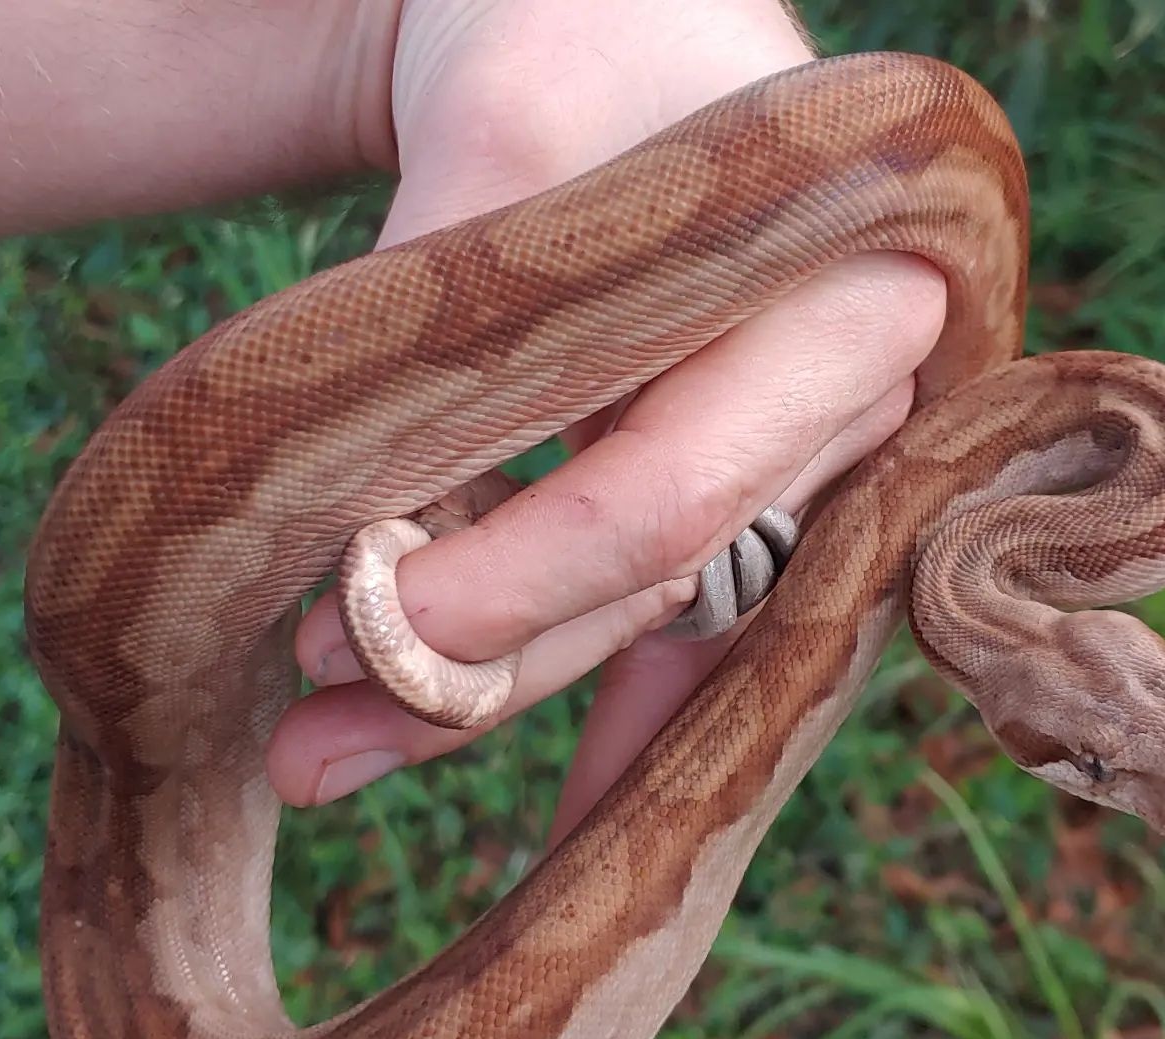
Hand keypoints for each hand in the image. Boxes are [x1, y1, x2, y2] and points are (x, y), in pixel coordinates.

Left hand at [266, 0, 945, 841]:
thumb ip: (450, 331)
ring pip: (654, 622)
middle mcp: (853, 408)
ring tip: (332, 756)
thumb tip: (370, 565)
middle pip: (658, 586)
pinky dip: (620, 723)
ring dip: (504, 701)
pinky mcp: (757, 496)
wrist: (628, 21)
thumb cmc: (583, 42)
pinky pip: (696, 633)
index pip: (665, 492)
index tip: (354, 633)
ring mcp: (813, 466)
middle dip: (482, 676)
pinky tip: (566, 830)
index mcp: (839, 301)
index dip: (512, 582)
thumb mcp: (501, 135)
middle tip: (311, 747)